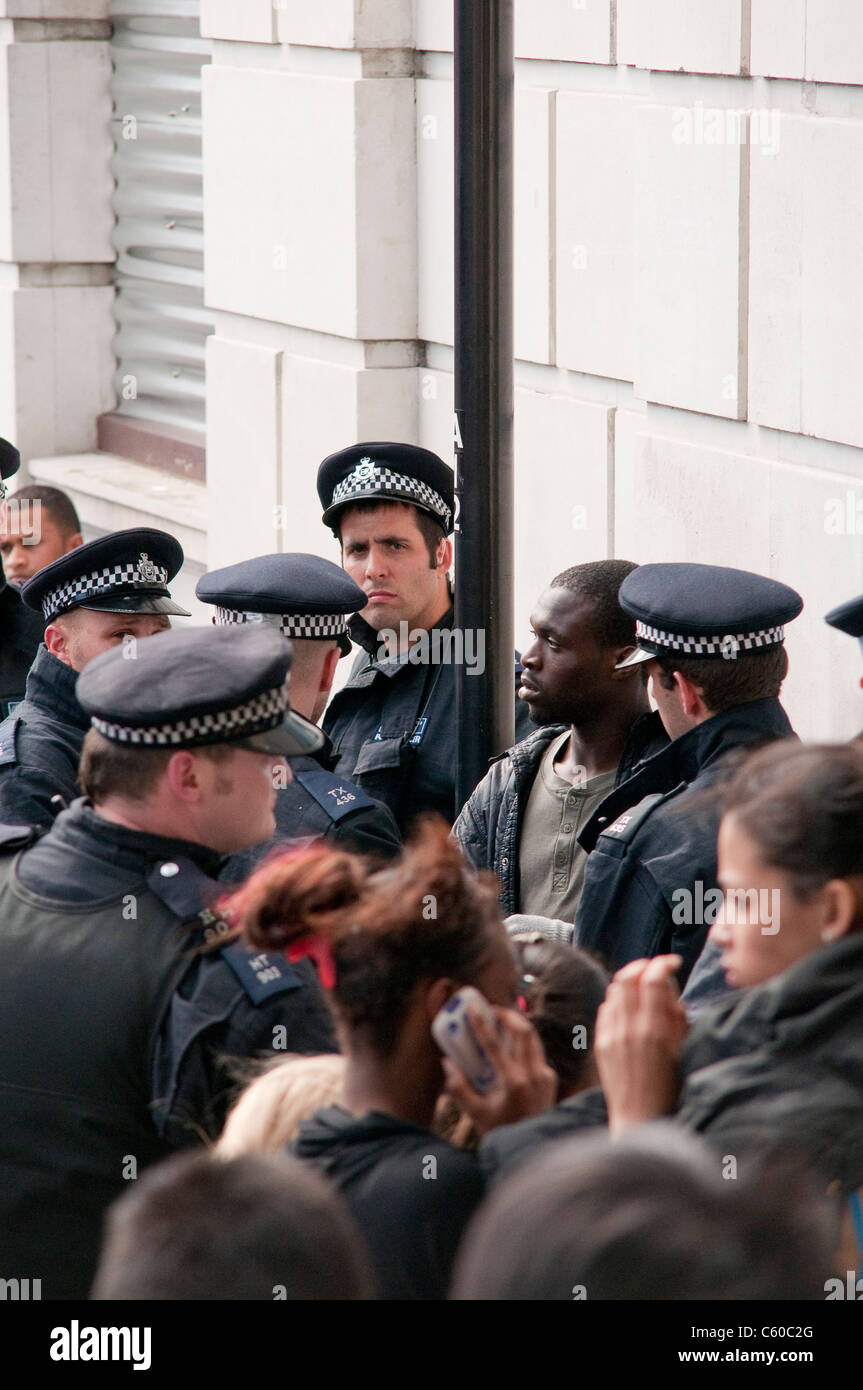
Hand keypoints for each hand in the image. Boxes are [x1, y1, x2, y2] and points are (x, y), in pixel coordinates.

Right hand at [442, 1005, 556, 1136]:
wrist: (531, 1146)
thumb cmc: (501, 1131)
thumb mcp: (475, 1113)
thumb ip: (458, 1087)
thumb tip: (448, 1062)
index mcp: (513, 1083)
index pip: (494, 1044)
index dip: (481, 1023)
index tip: (472, 1008)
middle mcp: (533, 1075)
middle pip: (524, 1031)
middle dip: (507, 1015)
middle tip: (491, 1009)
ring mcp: (545, 1076)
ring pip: (533, 1038)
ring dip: (517, 1026)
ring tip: (501, 1020)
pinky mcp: (550, 1078)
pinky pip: (536, 1052)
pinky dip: (524, 1043)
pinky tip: (511, 1045)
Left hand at [595, 955, 688, 1132]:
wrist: (640, 1118)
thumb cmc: (670, 1089)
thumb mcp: (682, 1050)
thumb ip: (676, 1015)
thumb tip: (667, 986)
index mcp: (653, 1031)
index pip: (652, 979)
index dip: (663, 964)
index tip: (672, 963)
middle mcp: (628, 1029)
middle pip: (628, 977)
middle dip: (643, 966)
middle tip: (656, 969)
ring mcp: (611, 1035)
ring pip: (614, 990)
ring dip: (629, 981)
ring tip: (643, 986)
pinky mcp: (600, 1043)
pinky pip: (606, 1008)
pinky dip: (618, 1000)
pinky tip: (630, 1008)